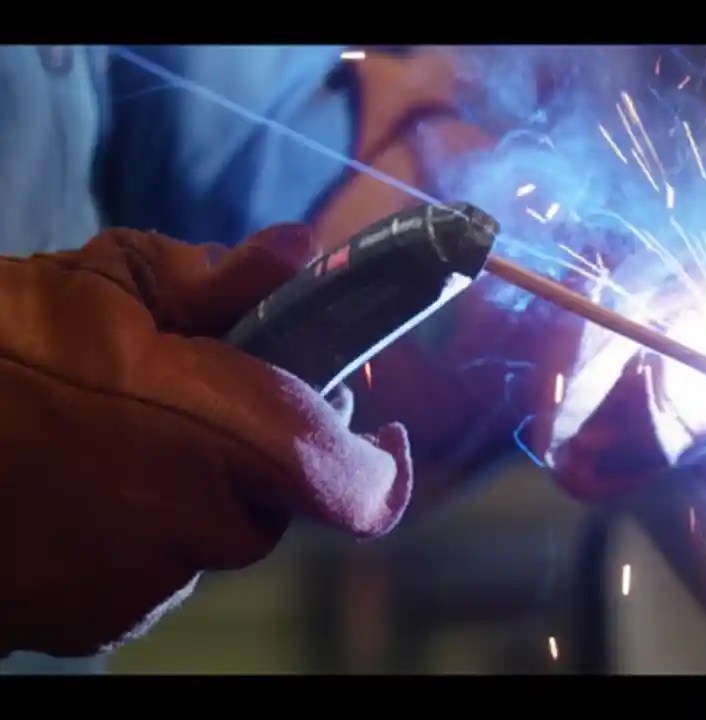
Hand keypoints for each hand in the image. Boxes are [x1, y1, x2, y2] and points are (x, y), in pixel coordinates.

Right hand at [0, 225, 411, 657]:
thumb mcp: (105, 283)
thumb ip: (220, 277)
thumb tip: (300, 254)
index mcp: (226, 438)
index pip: (356, 486)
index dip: (384, 467)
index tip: (386, 436)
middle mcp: (199, 528)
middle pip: (274, 497)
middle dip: (250, 450)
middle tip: (191, 397)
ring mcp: (142, 588)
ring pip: (206, 533)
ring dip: (183, 488)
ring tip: (102, 433)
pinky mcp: (90, 623)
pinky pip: (146, 570)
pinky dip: (129, 529)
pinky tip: (67, 482)